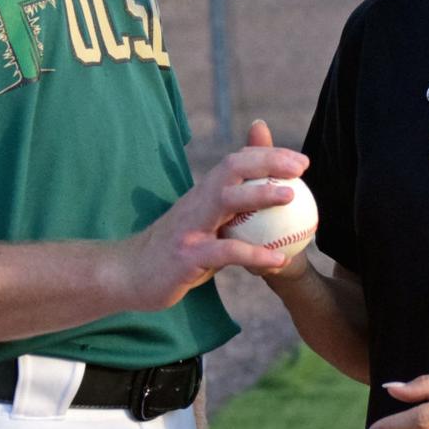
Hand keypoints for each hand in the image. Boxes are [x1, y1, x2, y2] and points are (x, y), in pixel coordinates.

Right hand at [118, 121, 308, 310]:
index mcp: (202, 193)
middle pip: (232, 168)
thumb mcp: (201, 224)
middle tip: (300, 168)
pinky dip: (254, 254)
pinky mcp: (188, 256)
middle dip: (267, 161)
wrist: (128, 274)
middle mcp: (197, 202)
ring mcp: (191, 227)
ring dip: (259, 194)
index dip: (268, 155)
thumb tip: (260, 199)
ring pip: (227, 200)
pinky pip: (226, 252)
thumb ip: (228, 211)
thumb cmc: (173, 250)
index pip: (236, 161)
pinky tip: (279, 261)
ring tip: (291, 196)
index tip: (300, 160)